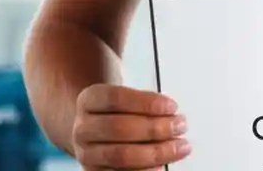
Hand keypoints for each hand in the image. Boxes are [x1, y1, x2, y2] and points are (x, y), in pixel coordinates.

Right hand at [72, 83, 190, 169]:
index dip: (146, 102)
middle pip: (119, 128)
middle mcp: (82, 127)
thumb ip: (145, 102)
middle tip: (180, 126)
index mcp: (89, 100)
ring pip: (120, 155)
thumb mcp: (126, 98)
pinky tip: (160, 166)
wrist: (95, 131)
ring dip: (155, 152)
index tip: (172, 106)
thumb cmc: (118, 112)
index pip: (115, 98)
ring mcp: (85, 153)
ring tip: (179, 146)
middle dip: (155, 128)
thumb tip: (172, 113)